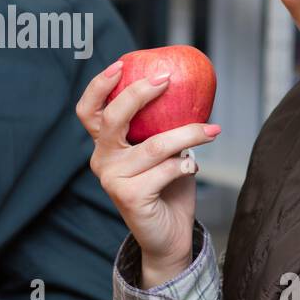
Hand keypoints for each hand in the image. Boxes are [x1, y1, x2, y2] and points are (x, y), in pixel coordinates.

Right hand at [76, 59, 220, 283]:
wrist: (169, 235)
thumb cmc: (167, 188)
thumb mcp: (164, 150)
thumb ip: (164, 125)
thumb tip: (190, 86)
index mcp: (105, 145)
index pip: (89, 111)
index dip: (99, 86)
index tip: (121, 64)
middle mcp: (102, 159)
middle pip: (114, 118)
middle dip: (141, 93)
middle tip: (167, 79)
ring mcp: (112, 179)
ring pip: (154, 145)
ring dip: (187, 135)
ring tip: (210, 130)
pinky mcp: (128, 197)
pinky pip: (165, 170)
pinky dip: (185, 166)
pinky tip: (192, 169)